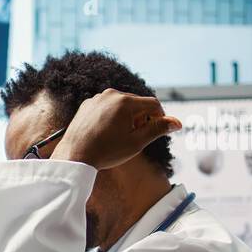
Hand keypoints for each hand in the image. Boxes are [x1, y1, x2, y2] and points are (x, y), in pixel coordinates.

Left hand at [51, 89, 182, 170]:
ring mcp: (97, 98)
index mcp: (125, 101)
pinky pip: (106, 107)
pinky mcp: (87, 104)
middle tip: (136, 136)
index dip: (160, 117)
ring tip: (120, 136)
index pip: (153, 104)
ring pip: (121, 104)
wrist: (74, 156)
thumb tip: (177, 123)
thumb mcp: (136, 142)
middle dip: (142, 118)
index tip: (158, 130)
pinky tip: (106, 132)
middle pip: (137, 103)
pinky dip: (112, 116)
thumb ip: (158, 129)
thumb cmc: (106, 152)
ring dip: (127, 117)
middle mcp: (111, 94)